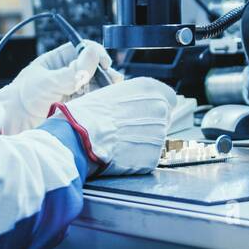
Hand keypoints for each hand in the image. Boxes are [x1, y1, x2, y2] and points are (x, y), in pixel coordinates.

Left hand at [0, 41, 122, 134]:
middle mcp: (66, 73)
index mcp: (58, 60)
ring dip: (103, 86)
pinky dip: (98, 98)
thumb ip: (73, 71)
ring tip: (108, 91)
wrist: (14, 124)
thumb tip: (93, 52)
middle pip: (92, 66)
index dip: (95, 53)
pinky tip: (102, 100)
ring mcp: (71, 89)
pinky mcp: (75, 106)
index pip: (82, 49)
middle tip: (112, 80)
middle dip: (104, 71)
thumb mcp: (49, 81)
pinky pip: (92, 99)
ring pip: (94, 83)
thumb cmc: (24, 98)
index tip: (104, 62)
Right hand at [57, 77, 176, 175]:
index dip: (155, 107)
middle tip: (125, 130)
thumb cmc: (88, 114)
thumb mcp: (111, 94)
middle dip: (147, 126)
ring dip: (141, 142)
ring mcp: (159, 134)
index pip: (169, 98)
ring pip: (154, 140)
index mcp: (150, 89)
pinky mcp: (152, 157)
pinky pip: (147, 158)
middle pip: (162, 120)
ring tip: (118, 143)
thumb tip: (134, 108)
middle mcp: (160, 109)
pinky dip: (135, 159)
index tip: (145, 113)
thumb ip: (131, 99)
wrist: (79, 138)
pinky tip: (119, 155)